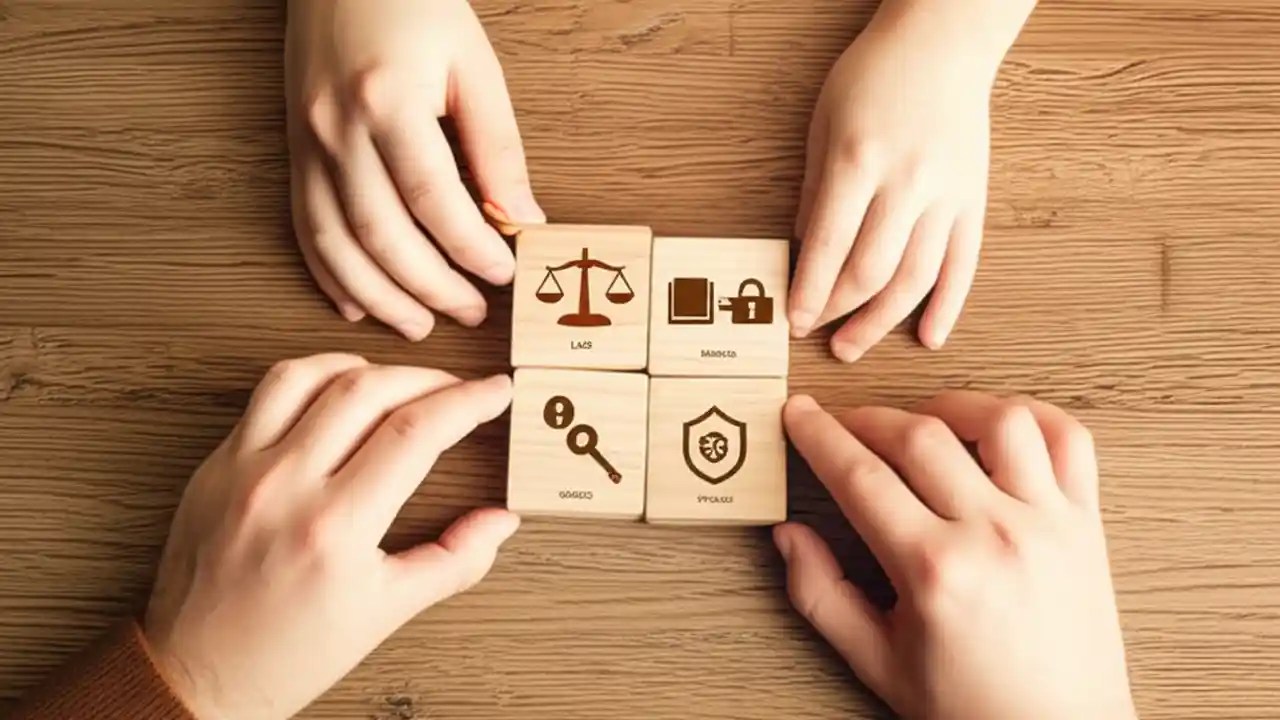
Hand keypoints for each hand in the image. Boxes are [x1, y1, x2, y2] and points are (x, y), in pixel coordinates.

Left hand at [144, 354, 517, 719]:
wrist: (196, 675)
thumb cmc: (286, 653)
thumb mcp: (386, 612)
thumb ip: (454, 561)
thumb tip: (500, 520)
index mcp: (334, 529)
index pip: (415, 433)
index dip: (466, 402)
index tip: (494, 392)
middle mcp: (285, 488)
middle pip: (370, 391)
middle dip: (429, 379)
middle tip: (459, 389)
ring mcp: (243, 470)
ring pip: (312, 375)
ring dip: (369, 368)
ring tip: (401, 383)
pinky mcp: (216, 465)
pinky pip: (267, 394)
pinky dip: (313, 376)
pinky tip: (339, 391)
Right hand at [286, 0, 543, 339]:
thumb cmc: (413, 5)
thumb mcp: (474, 65)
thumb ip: (497, 147)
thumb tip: (523, 218)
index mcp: (387, 100)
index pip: (434, 200)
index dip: (471, 248)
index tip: (503, 274)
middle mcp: (337, 128)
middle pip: (382, 234)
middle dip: (430, 287)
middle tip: (471, 312)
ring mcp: (306, 142)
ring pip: (335, 243)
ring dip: (379, 296)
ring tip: (419, 324)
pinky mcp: (293, 150)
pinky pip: (304, 227)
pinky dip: (330, 274)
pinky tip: (357, 304)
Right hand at [777, 391, 1135, 719]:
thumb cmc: (973, 707)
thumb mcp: (876, 662)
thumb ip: (822, 595)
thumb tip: (788, 535)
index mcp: (935, 572)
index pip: (860, 477)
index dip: (819, 436)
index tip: (798, 414)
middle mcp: (995, 535)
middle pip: (918, 436)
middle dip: (865, 418)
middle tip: (842, 423)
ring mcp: (1047, 522)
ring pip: (998, 419)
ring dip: (948, 404)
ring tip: (920, 420)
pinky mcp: (1085, 522)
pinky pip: (1067, 440)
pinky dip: (1032, 415)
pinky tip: (996, 426)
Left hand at [789, 0, 1032, 360]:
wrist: (943, 44)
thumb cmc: (874, 78)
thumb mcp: (824, 125)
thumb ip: (814, 193)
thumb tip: (804, 254)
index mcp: (860, 162)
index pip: (830, 247)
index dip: (809, 293)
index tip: (792, 322)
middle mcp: (907, 183)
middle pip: (872, 271)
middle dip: (838, 313)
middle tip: (818, 336)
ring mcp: (946, 196)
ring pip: (916, 278)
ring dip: (882, 321)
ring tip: (853, 345)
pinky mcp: (973, 201)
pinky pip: (963, 265)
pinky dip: (948, 306)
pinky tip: (929, 336)